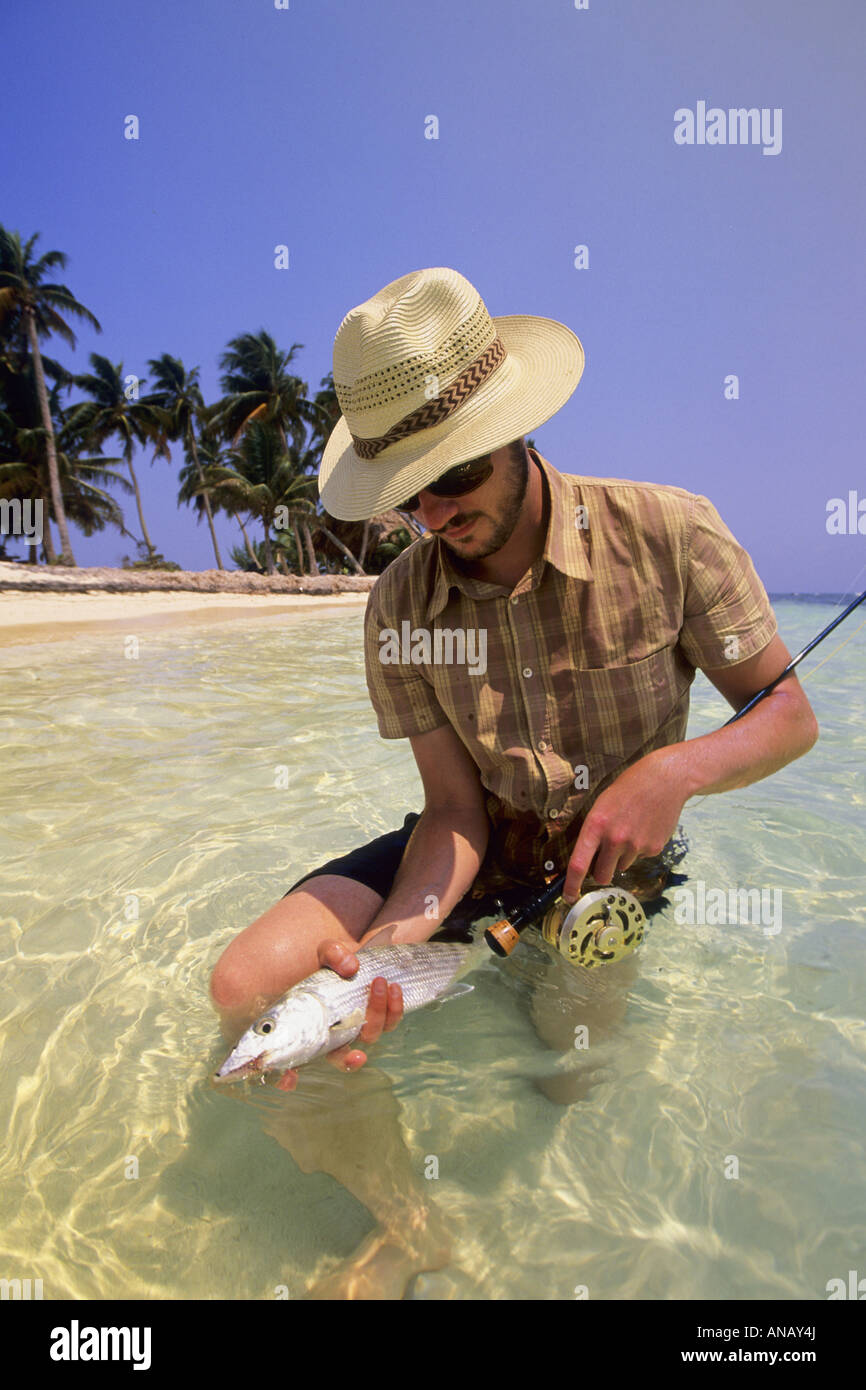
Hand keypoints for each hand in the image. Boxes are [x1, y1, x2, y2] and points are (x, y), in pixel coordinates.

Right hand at [275, 939, 403, 1091]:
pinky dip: (395, 1008)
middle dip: (347, 1059)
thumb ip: (333, 955)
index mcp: (313, 1027)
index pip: (295, 1059)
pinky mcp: (383, 1020)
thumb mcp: (328, 953)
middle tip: (355, 1055)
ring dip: (378, 1012)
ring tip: (381, 981)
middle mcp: (335, 1035)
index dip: (286, 1076)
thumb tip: (351, 967)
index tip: (287, 1080)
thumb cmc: (335, 962)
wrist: (362, 958)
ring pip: (371, 1035)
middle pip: (340, 1057)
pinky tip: (394, 989)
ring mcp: (360, 1029)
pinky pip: (391, 1022)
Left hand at [562, 749, 686, 902]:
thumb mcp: (602, 805)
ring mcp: (636, 845)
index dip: (571, 885)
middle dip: (601, 872)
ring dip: (622, 856)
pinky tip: (644, 828)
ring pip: (622, 866)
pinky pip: (640, 858)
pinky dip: (639, 848)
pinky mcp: (654, 848)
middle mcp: (615, 839)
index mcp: (596, 826)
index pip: (578, 864)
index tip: (568, 897)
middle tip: (606, 856)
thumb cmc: (628, 789)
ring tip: (630, 828)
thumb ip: (594, 833)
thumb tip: (586, 860)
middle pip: (602, 875)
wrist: (664, 780)